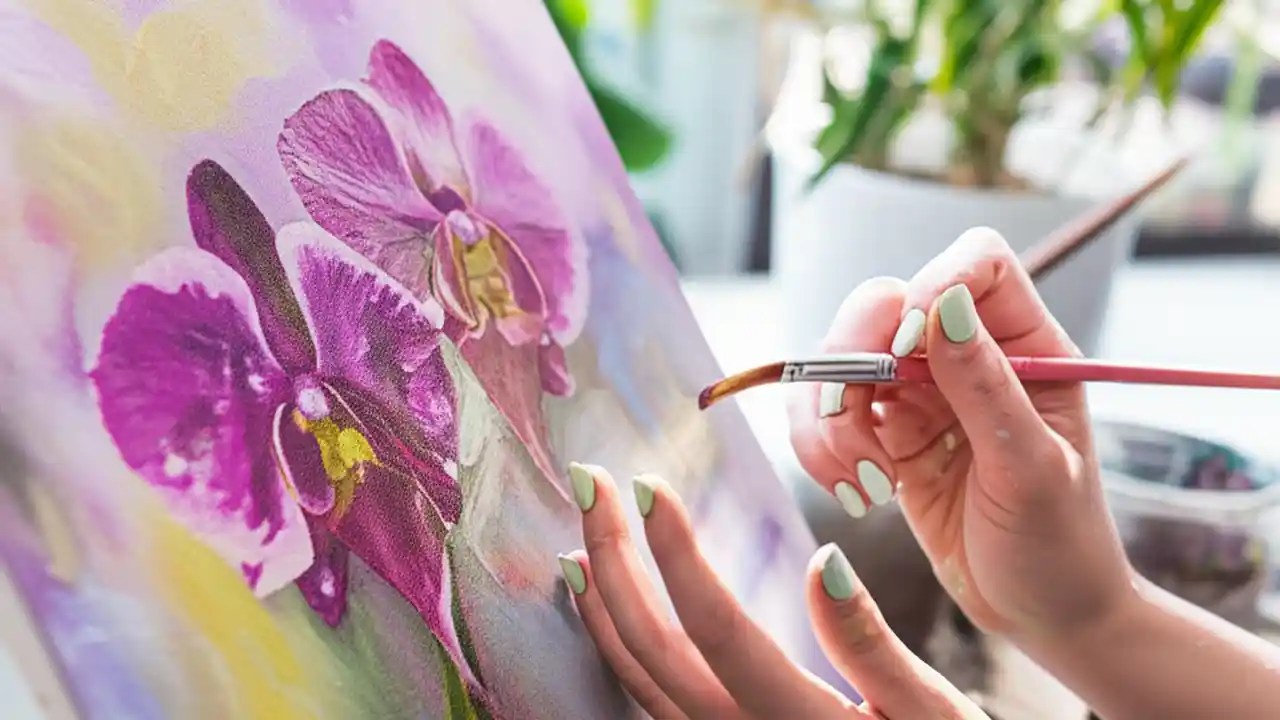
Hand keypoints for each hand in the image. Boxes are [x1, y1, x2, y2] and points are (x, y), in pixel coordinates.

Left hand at [558, 463, 987, 718]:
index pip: (717, 628)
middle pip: (654, 646)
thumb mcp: (932, 709)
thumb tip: (828, 561)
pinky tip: (607, 606)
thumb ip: (871, 643)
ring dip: (602, 603)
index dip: (674, 551)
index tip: (643, 484)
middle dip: (614, 557)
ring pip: (637, 677)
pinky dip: (616, 646)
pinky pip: (647, 699)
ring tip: (580, 536)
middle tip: (588, 481)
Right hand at [789, 228, 1134, 640]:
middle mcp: (968, 357)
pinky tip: (858, 494)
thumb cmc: (1060, 545)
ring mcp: (920, 395)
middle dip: (851, 359)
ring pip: (840, 361)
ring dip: (829, 419)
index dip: (932, 284)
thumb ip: (985, 386)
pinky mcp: (885, 435)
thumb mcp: (1030, 469)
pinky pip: (826, 416)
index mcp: (1027, 348)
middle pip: (885, 302)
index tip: (903, 351)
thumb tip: (943, 305)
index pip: (977, 263)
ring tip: (864, 481)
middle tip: (855, 423)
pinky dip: (821, 449)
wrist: (1042, 617)